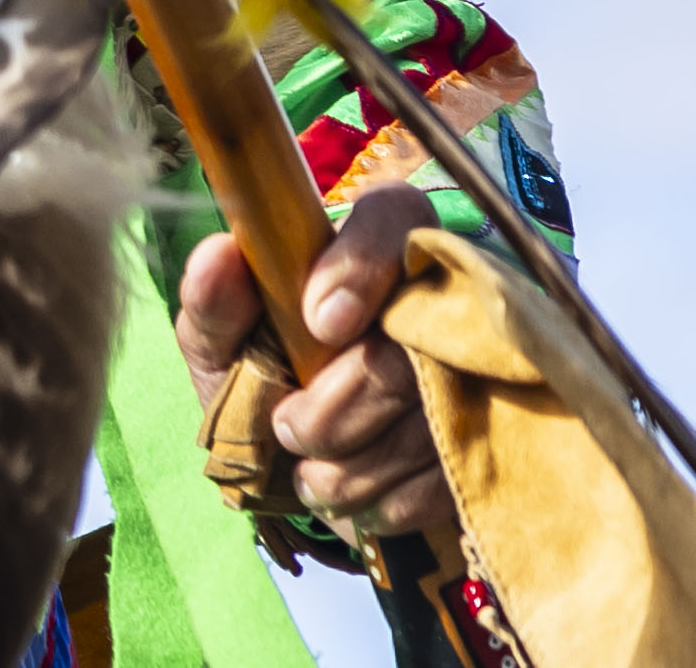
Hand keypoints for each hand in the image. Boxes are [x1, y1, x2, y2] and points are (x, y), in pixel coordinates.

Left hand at [176, 184, 460, 545]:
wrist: (304, 472)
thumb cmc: (262, 385)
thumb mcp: (222, 346)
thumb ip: (215, 304)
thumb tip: (220, 253)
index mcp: (368, 247)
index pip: (394, 217)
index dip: (361, 266)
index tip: (317, 324)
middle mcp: (440, 295)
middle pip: (411, 339)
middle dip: (339, 404)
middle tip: (289, 429)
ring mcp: (483, 368)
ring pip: (433, 416)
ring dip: (359, 463)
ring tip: (311, 474)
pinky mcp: (503, 439)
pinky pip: (456, 473)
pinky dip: (394, 496)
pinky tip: (357, 499)